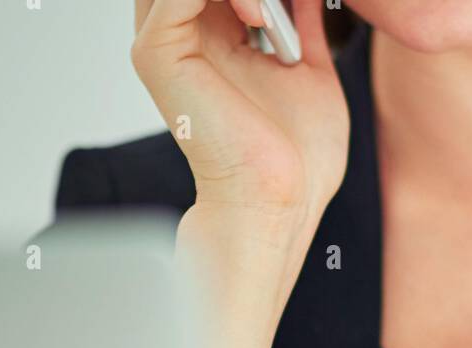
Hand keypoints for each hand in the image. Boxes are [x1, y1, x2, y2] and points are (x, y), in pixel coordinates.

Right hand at [131, 0, 348, 215]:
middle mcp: (180, 31)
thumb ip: (306, 23)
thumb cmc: (298, 163)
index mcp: (213, 33)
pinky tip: (261, 14)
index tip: (295, 1)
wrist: (280, 204)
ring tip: (270, 10)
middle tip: (281, 1)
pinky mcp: (157, 51)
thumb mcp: (314, 73)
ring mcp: (162, 38)